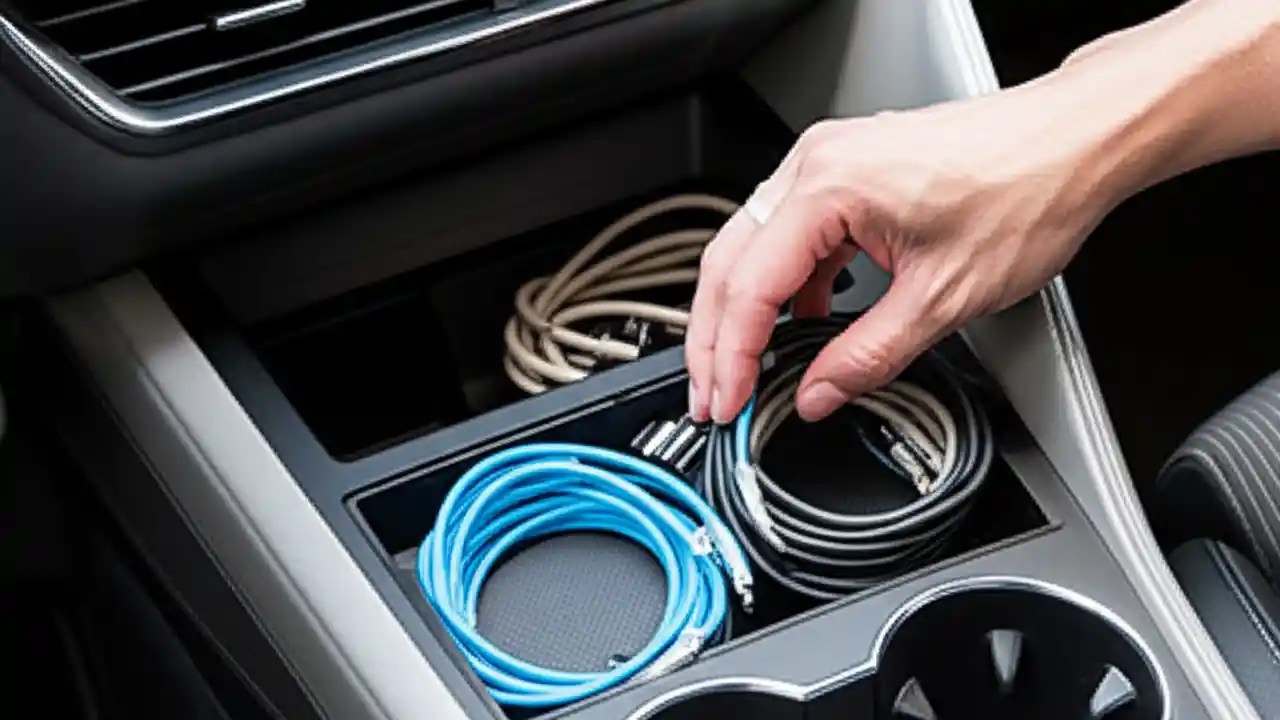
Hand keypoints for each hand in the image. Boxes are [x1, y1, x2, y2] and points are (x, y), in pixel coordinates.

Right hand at [684, 83, 1117, 424]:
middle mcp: (816, 163)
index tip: (727, 402)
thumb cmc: (1027, 190)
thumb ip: (867, 356)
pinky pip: (789, 232)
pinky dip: (783, 282)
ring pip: (752, 247)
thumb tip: (818, 393)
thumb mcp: (943, 299)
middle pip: (731, 262)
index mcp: (829, 187)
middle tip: (714, 397)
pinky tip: (798, 321)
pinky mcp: (847, 171)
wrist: (1075, 141)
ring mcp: (828, 162)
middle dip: (716, 339)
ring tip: (744, 368)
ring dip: (744, 311)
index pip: (750, 286)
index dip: (731, 356)